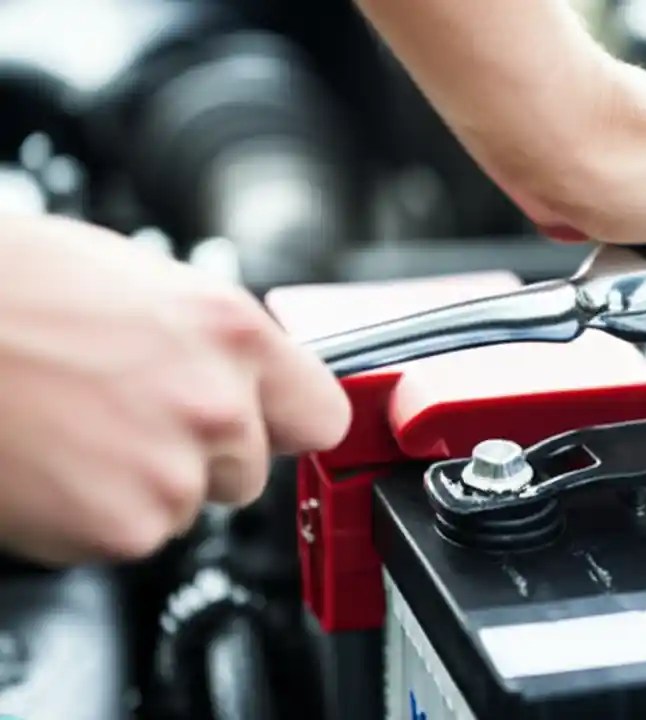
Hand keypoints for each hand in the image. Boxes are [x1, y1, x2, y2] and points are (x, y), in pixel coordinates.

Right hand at [0, 215, 349, 564]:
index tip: (273, 429)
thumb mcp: (143, 283)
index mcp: (232, 334)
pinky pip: (127, 536)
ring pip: (186, 507)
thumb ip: (214, 341)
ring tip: (74, 429)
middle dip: (200, 454)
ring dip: (141, 483)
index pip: (323, 414)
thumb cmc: (12, 291)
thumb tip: (249, 374)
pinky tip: (52, 462)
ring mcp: (172, 475)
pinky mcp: (120, 529)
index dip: (289, 424)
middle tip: (126, 416)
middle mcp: (217, 406)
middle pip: (250, 470)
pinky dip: (90, 514)